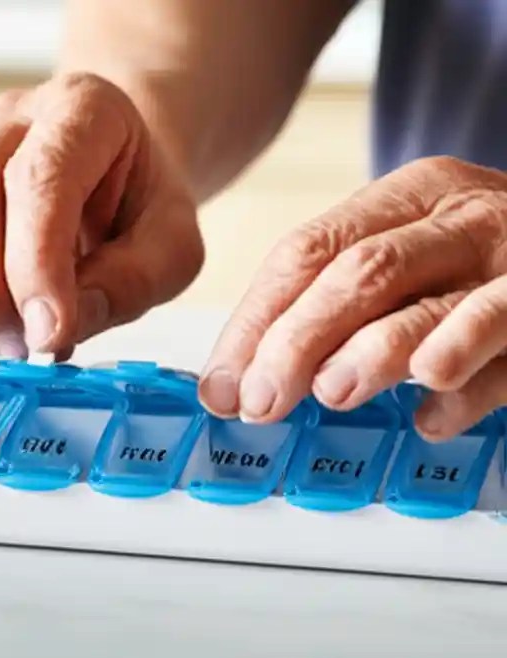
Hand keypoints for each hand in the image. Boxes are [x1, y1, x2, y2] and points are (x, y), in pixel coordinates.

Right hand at [0, 73, 203, 359]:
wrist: (115, 179)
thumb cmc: (140, 208)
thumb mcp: (173, 246)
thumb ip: (129, 283)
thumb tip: (53, 332)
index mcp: (81, 110)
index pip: (39, 178)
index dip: (35, 265)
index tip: (48, 335)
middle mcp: (5, 122)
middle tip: (24, 345)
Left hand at [199, 155, 506, 440]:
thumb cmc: (487, 265)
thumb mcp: (413, 259)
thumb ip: (336, 306)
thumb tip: (239, 379)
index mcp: (407, 196)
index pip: (306, 251)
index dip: (255, 321)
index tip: (222, 382)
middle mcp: (460, 216)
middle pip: (356, 274)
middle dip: (296, 342)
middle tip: (261, 401)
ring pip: (427, 304)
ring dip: (372, 354)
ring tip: (333, 392)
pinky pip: (502, 337)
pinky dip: (464, 385)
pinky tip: (431, 417)